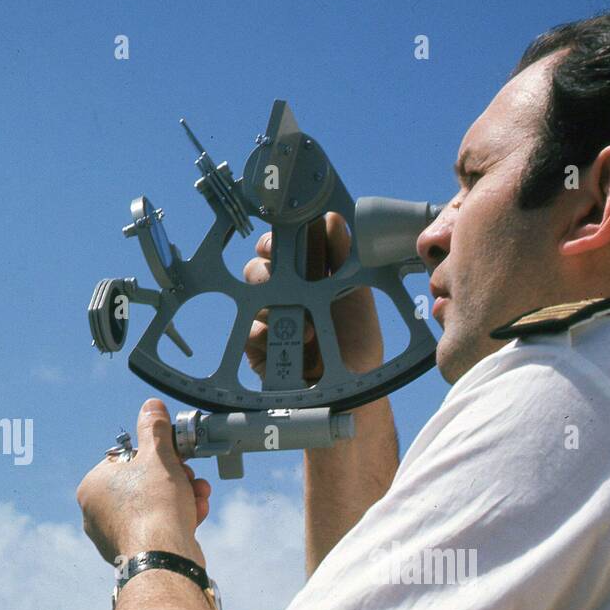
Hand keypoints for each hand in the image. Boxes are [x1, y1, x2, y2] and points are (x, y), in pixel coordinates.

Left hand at [76, 399, 210, 566]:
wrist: (165, 557)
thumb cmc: (155, 506)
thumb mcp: (159, 456)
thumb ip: (155, 430)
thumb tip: (151, 406)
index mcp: (92, 487)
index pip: (125, 460)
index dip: (156, 456)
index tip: (175, 457)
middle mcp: (97, 513)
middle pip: (143, 484)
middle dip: (175, 479)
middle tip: (190, 476)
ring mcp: (115, 536)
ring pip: (154, 507)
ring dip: (182, 497)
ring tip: (200, 495)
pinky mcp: (136, 555)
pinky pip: (158, 529)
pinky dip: (178, 520)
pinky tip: (196, 515)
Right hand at [242, 212, 383, 380]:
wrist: (351, 393)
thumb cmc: (358, 344)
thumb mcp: (358, 296)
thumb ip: (344, 257)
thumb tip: (331, 217)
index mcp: (311, 277)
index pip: (287, 244)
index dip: (282, 235)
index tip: (286, 231)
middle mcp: (287, 293)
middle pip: (261, 262)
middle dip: (267, 258)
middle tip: (277, 262)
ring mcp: (270, 318)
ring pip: (252, 290)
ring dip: (273, 297)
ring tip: (305, 321)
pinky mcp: (258, 346)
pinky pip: (251, 328)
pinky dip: (269, 332)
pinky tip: (293, 342)